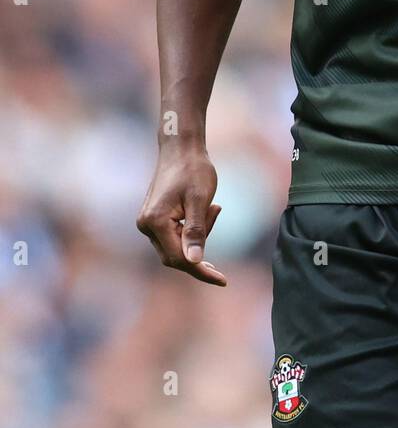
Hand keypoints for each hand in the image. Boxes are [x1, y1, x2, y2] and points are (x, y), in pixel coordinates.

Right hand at [136, 141, 226, 285]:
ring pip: (175, 245)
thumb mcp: (200, 200)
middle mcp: (145, 225)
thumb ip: (196, 231)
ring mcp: (147, 222)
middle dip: (200, 249)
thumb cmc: (193, 170)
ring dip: (198, 235)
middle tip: (218, 221)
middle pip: (175, 255)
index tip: (222, 280)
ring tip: (213, 207)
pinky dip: (192, 229)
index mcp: (154, 222)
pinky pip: (173, 235)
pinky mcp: (154, 218)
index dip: (201, 271)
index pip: (178, 258)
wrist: (180, 147)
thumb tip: (194, 262)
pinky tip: (208, 209)